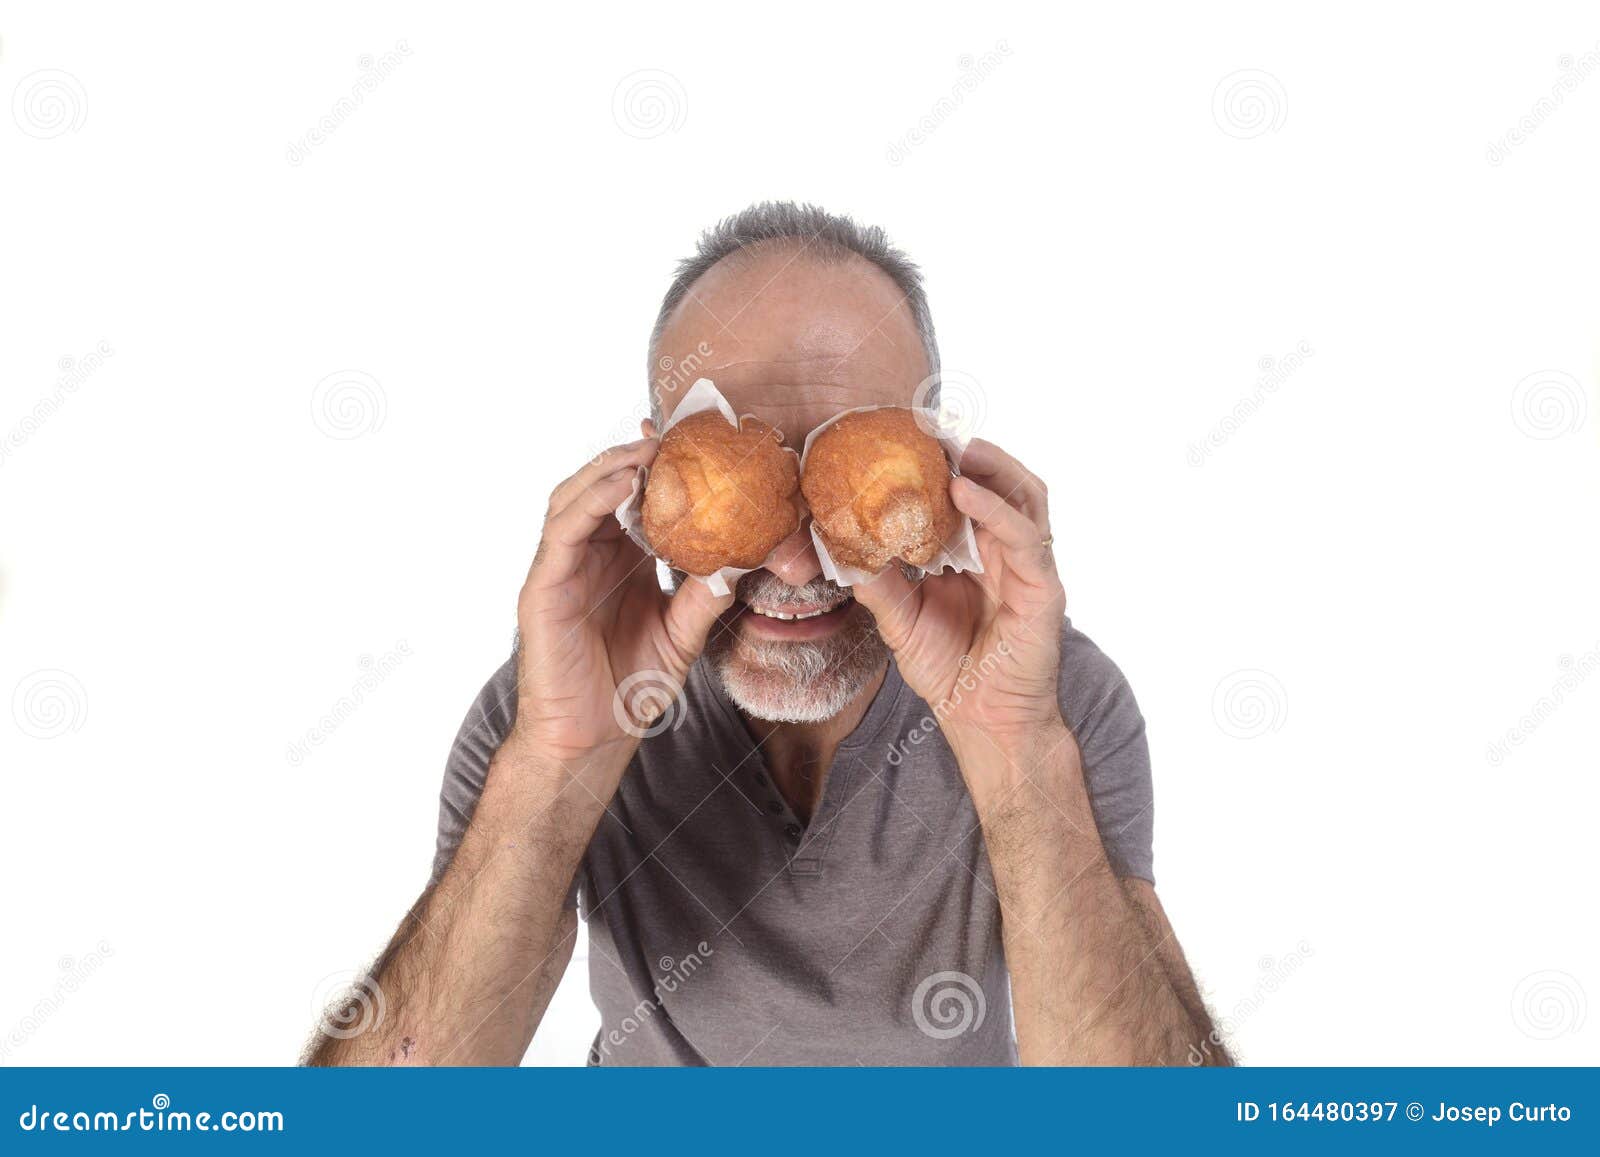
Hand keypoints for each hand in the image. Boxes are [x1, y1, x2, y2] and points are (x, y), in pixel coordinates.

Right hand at [510, 437, 732, 774]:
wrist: (593, 737)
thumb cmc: (631, 688)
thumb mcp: (681, 637)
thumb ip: (704, 600)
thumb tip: (742, 564)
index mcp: (617, 562)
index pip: (631, 501)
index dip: (654, 469)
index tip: (687, 441)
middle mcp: (585, 557)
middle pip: (600, 487)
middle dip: (631, 456)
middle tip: (669, 433)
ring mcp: (560, 569)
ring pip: (574, 498)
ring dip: (609, 468)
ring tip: (646, 450)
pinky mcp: (542, 587)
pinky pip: (562, 533)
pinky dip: (589, 502)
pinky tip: (620, 487)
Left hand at [851, 438, 1066, 751]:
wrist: (984, 723)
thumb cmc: (951, 672)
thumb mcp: (900, 622)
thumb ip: (877, 584)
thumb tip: (838, 549)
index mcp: (977, 555)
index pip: (969, 495)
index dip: (946, 465)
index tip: (911, 437)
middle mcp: (1008, 553)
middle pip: (1003, 484)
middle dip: (973, 453)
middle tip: (935, 428)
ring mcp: (1030, 568)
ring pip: (1024, 497)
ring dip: (992, 467)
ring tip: (956, 448)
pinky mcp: (1044, 589)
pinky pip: (1024, 538)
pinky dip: (995, 510)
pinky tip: (964, 493)